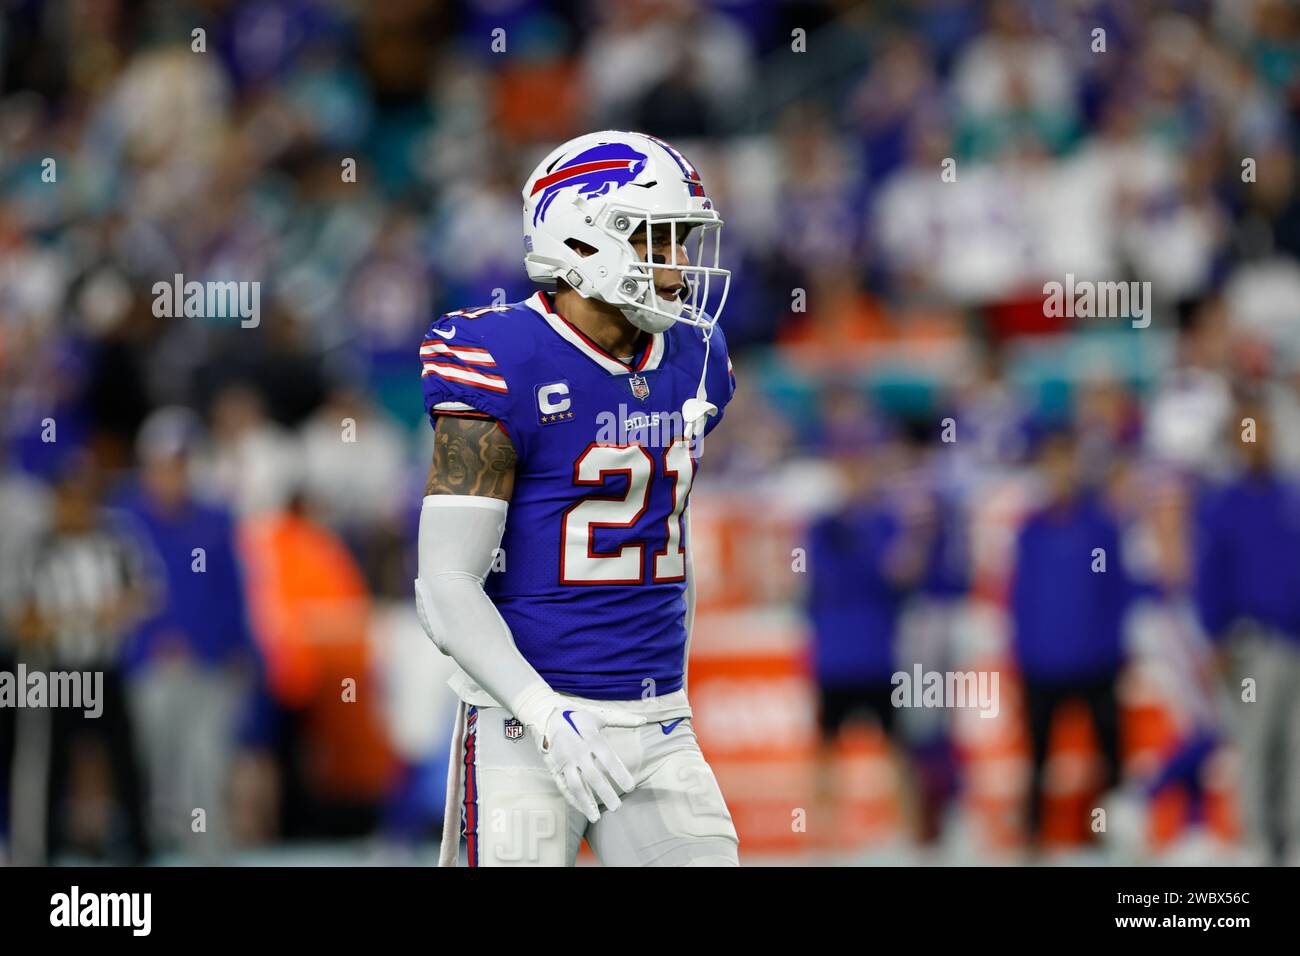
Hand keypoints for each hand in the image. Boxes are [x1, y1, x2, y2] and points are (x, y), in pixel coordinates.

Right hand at [529, 699, 644, 823]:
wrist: (546, 713)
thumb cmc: (576, 714)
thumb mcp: (600, 715)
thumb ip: (622, 719)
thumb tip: (644, 720)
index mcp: (591, 738)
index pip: (608, 759)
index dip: (620, 774)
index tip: (631, 787)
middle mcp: (578, 751)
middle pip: (593, 776)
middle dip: (605, 793)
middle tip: (617, 808)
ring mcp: (564, 760)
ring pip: (576, 785)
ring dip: (586, 802)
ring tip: (596, 817)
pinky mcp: (554, 766)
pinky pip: (563, 786)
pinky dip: (572, 799)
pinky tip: (581, 809)